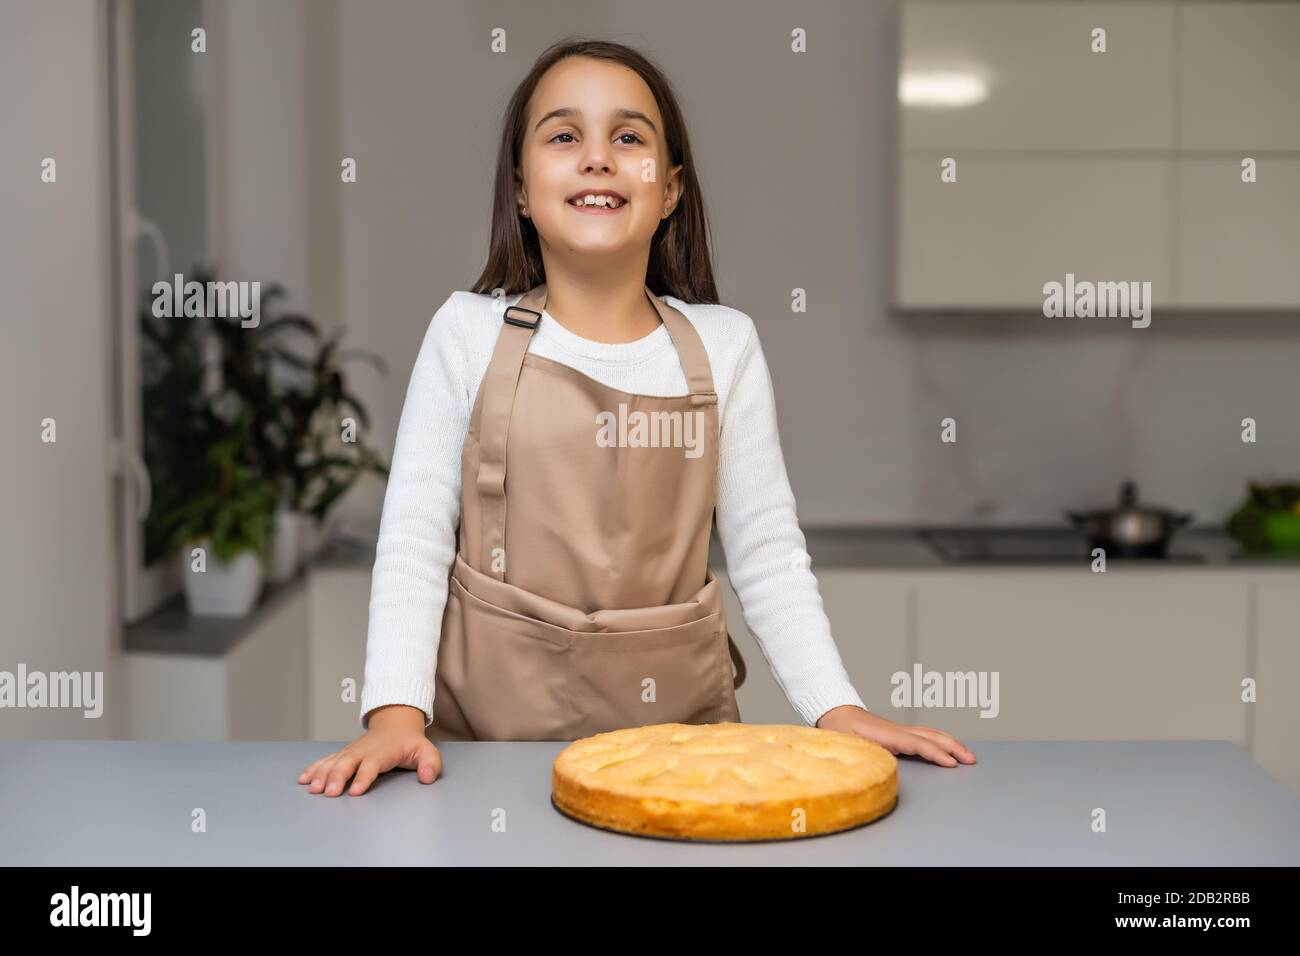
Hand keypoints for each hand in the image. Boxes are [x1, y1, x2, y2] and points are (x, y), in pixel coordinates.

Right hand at [297, 706, 442, 795]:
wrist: (395, 725)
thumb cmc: (409, 744)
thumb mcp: (426, 751)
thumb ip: (430, 764)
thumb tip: (427, 777)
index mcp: (383, 751)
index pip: (373, 764)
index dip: (364, 776)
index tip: (355, 790)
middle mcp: (363, 750)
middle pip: (348, 762)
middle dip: (337, 777)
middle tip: (329, 792)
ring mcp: (351, 751)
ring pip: (334, 762)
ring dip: (322, 774)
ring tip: (312, 788)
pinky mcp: (342, 754)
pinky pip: (326, 760)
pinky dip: (314, 769)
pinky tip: (303, 779)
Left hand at [816, 705, 975, 767]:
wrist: (835, 713)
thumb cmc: (838, 730)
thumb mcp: (846, 743)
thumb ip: (859, 753)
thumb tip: (872, 766)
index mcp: (887, 735)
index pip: (917, 744)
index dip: (935, 753)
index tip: (951, 763)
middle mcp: (898, 731)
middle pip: (931, 736)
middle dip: (953, 747)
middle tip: (971, 760)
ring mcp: (900, 731)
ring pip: (932, 734)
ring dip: (951, 743)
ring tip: (968, 755)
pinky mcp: (899, 734)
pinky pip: (925, 736)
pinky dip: (941, 741)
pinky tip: (948, 749)